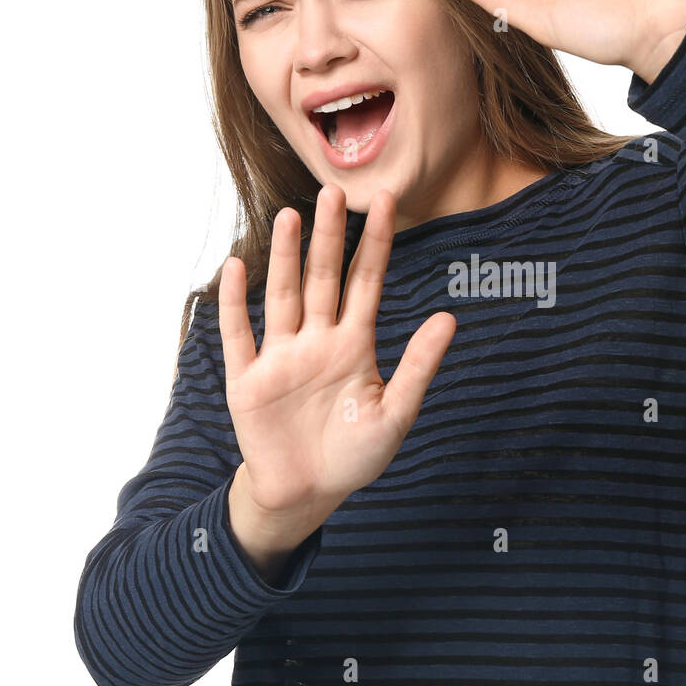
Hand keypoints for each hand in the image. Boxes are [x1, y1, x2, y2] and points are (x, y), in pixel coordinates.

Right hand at [218, 185, 456, 518]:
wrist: (307, 493)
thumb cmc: (355, 454)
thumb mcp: (396, 413)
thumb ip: (419, 366)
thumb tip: (450, 318)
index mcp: (354, 345)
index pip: (367, 282)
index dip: (376, 242)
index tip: (385, 200)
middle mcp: (317, 341)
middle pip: (323, 278)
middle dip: (329, 236)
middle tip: (332, 192)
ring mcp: (280, 357)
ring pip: (283, 296)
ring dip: (284, 258)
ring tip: (289, 217)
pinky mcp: (248, 380)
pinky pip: (239, 335)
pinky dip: (234, 303)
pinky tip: (235, 267)